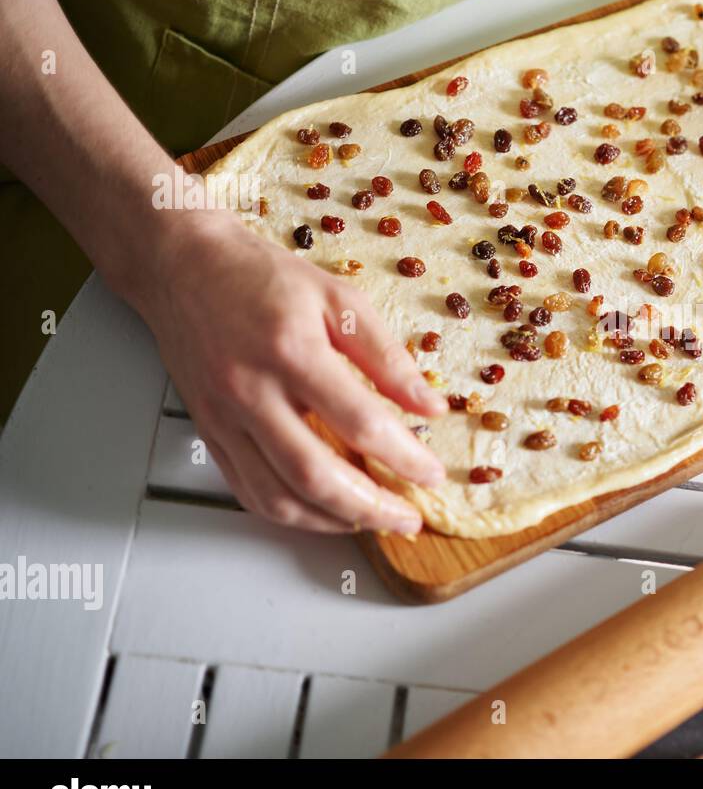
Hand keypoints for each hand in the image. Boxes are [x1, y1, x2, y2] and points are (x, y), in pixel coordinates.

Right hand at [132, 212, 446, 534]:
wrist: (184, 267)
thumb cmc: (261, 278)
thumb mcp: (339, 299)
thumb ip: (387, 356)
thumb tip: (429, 405)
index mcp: (292, 352)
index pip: (359, 422)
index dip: (403, 456)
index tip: (432, 474)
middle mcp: (252, 392)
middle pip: (315, 474)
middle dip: (371, 507)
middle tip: (407, 520)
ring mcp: (224, 418)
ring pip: (278, 495)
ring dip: (331, 521)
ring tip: (371, 521)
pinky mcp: (209, 432)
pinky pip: (248, 490)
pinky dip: (290, 513)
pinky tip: (322, 512)